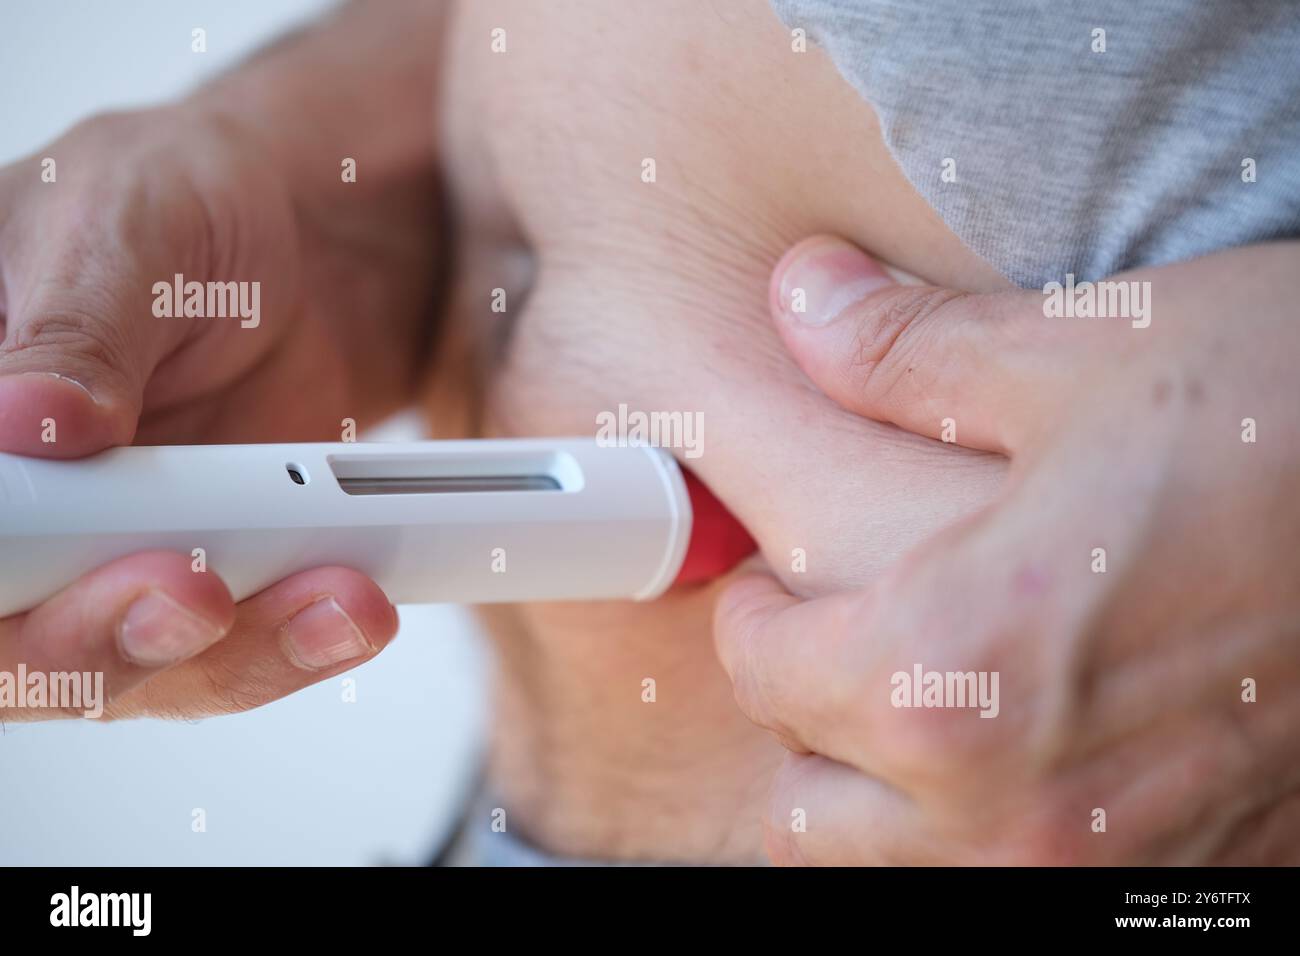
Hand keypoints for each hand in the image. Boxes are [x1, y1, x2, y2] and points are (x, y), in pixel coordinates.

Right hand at [0, 107, 415, 719]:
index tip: (44, 562)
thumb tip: (26, 425)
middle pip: (13, 640)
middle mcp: (16, 505)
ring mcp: (108, 552)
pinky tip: (348, 609)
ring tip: (326, 603)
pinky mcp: (206, 574)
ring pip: (131, 666)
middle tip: (190, 592)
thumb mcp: (119, 228)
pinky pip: (234, 649)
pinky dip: (295, 640)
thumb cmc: (187, 197)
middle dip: (98, 634)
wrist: (310, 235)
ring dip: (231, 655)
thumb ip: (75, 332)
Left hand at [715, 235, 1299, 863]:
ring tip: (922, 705)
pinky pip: (1028, 892)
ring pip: (901, 877)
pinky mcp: (1198, 881)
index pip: (767, 674)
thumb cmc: (1297, 416)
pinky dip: (990, 834)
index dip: (754, 615)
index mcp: (962, 671)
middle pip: (809, 807)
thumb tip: (799, 294)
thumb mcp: (1087, 353)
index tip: (773, 584)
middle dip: (805, 720)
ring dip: (881, 799)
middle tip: (840, 641)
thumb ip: (906, 348)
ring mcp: (1110, 868)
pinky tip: (1036, 749)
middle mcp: (1021, 807)